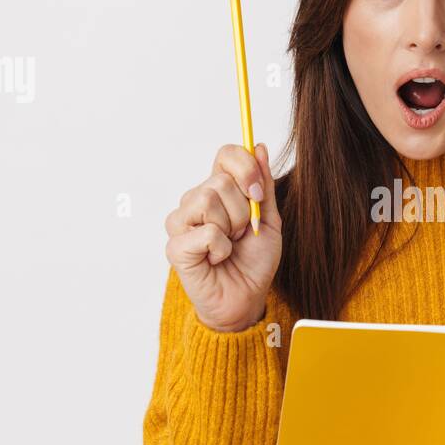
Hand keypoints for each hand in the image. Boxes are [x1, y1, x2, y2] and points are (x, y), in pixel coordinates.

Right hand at [164, 142, 281, 332]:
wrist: (247, 298)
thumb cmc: (254, 261)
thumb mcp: (269, 219)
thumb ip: (263, 185)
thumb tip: (258, 146)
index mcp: (218, 189)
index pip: (226, 154)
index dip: (245, 167)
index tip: (257, 192)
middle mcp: (195, 200)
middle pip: (221, 181)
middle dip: (243, 211)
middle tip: (242, 234)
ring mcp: (181, 222)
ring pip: (209, 201)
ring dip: (232, 229)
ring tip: (229, 246)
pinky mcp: (175, 246)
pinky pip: (207, 232)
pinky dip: (221, 248)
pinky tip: (216, 259)